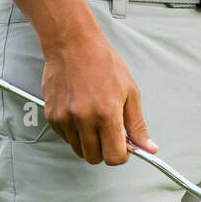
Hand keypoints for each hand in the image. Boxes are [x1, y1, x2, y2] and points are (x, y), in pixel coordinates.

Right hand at [41, 24, 157, 165]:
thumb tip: (148, 148)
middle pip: (94, 157)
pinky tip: (79, 111)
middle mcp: (84, 118)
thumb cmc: (103, 63)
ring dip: (88, 141)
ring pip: (78, 149)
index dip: (121, 155)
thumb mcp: (129, 91)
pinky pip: (65, 137)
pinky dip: (74, 132)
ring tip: (93, 117)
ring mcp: (65, 118)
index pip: (114, 156)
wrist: (73, 43)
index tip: (123, 147)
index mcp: (107, 113)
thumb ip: (137, 124)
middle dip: (104, 150)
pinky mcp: (52, 115)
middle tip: (108, 131)